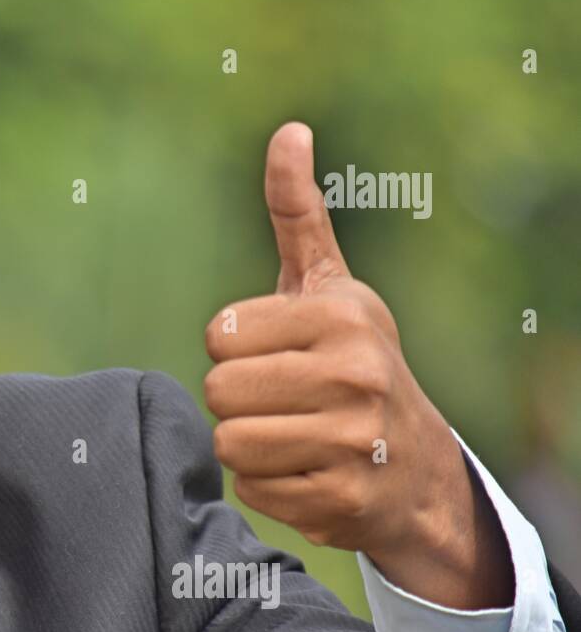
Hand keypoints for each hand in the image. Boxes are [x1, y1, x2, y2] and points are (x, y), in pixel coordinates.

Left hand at [203, 122, 510, 608]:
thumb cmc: (352, 361)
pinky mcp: (341, 500)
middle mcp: (353, 375)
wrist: (414, 465)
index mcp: (340, 316)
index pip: (218, 336)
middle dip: (238, 397)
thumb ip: (296, 214)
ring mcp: (351, 442)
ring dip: (248, 443)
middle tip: (284, 400)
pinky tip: (307, 472)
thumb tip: (287, 131)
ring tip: (294, 435)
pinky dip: (267, 485)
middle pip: (218, 390)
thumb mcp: (329, 285)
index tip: (278, 354)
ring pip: (229, 443)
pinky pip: (249, 489)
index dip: (236, 349)